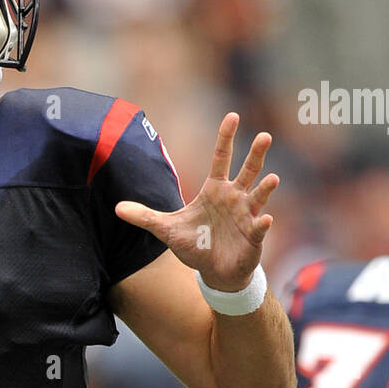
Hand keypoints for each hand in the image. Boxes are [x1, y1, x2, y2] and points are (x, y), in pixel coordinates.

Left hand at [115, 113, 278, 291]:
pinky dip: (262, 223)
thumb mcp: (166, 229)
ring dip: (265, 187)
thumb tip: (116, 208)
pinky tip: (266, 219)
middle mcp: (234, 197)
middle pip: (247, 171)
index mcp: (214, 190)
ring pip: (259, 195)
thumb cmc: (195, 244)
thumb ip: (144, 216)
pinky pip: (259, 227)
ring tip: (272, 178)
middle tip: (264, 135)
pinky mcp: (253, 236)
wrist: (214, 271)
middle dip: (256, 154)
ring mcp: (247, 215)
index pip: (221, 158)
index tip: (233, 116)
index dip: (226, 137)